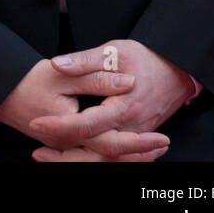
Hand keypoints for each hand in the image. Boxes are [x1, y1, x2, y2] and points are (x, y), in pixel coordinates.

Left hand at [28, 40, 194, 161]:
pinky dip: (94, 159)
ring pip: (106, 158)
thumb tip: (57, 64)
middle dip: (65, 157)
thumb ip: (84, 61)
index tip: (37, 123)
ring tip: (48, 157)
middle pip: (97, 152)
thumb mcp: (113, 52)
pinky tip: (73, 156)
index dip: (59, 125)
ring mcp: (135, 133)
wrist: (176, 69)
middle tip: (38, 153)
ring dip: (77, 160)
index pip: (87, 124)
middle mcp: (131, 126)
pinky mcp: (136, 135)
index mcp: (123, 107)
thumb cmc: (145, 58)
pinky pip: (115, 155)